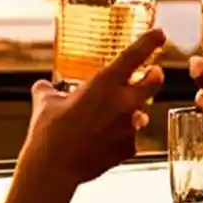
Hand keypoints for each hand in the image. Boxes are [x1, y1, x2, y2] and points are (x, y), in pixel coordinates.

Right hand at [21, 28, 166, 186]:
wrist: (53, 169)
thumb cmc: (48, 133)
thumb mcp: (45, 104)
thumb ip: (48, 91)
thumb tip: (42, 86)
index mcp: (105, 84)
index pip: (134, 55)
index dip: (150, 41)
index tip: (160, 33)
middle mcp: (123, 102)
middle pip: (154, 82)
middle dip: (155, 76)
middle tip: (152, 73)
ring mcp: (129, 127)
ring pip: (141, 113)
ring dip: (133, 111)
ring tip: (114, 117)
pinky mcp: (129, 148)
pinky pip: (130, 138)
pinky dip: (120, 138)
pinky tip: (103, 142)